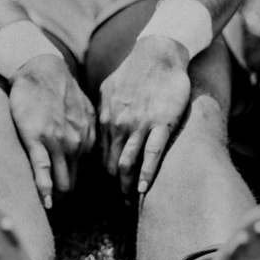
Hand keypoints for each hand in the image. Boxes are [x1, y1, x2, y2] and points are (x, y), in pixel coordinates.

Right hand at [8, 53, 94, 209]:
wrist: (42, 69)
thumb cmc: (60, 91)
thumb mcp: (85, 112)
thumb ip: (88, 133)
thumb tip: (88, 150)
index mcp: (89, 140)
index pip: (87, 177)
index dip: (79, 192)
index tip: (72, 204)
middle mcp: (78, 144)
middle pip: (75, 184)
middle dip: (68, 201)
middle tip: (59, 214)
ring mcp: (57, 142)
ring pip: (61, 182)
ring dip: (57, 199)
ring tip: (50, 213)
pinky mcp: (36, 138)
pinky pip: (42, 171)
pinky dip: (44, 189)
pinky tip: (45, 203)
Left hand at [98, 35, 193, 196]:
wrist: (158, 53)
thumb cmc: (135, 72)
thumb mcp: (109, 90)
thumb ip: (103, 112)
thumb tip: (99, 129)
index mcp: (105, 118)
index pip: (99, 156)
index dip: (101, 177)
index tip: (106, 192)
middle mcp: (118, 124)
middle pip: (111, 165)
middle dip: (113, 188)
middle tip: (119, 206)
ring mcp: (139, 124)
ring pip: (128, 162)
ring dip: (127, 186)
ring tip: (130, 203)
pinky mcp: (160, 122)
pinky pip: (152, 153)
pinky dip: (147, 173)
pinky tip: (144, 189)